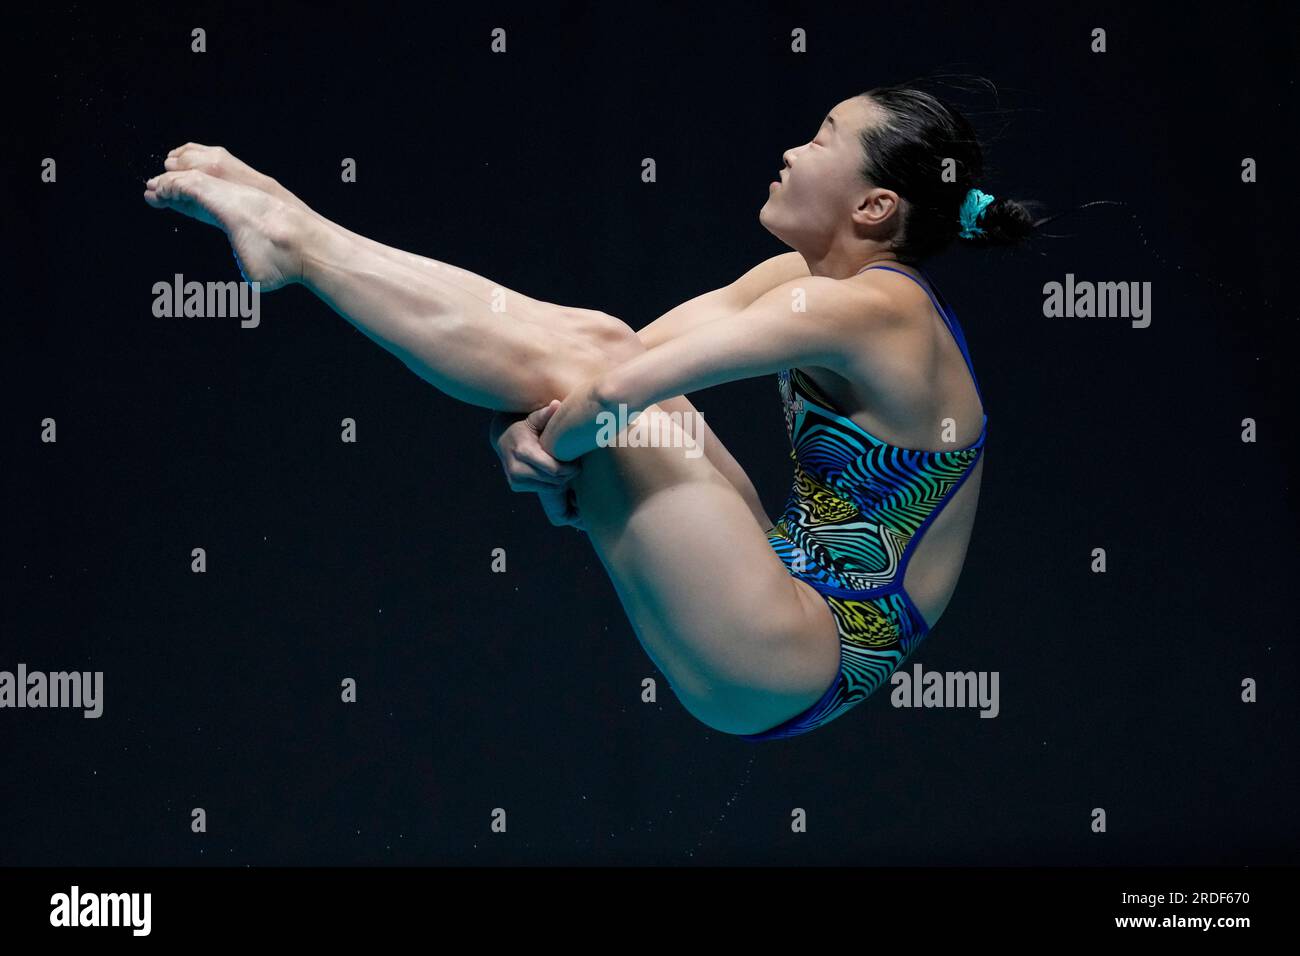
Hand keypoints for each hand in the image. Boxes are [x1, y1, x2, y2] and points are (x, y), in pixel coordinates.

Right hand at [491, 401, 585, 529]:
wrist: (502, 439)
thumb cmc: (524, 427)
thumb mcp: (533, 418)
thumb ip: (545, 414)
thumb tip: (556, 404)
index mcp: (523, 451)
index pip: (554, 469)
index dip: (569, 468)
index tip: (577, 462)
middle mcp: (516, 468)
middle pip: (554, 480)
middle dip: (568, 475)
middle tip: (575, 466)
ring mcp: (514, 479)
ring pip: (550, 488)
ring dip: (562, 481)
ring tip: (566, 469)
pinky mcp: (515, 486)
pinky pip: (543, 489)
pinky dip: (552, 484)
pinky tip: (554, 473)